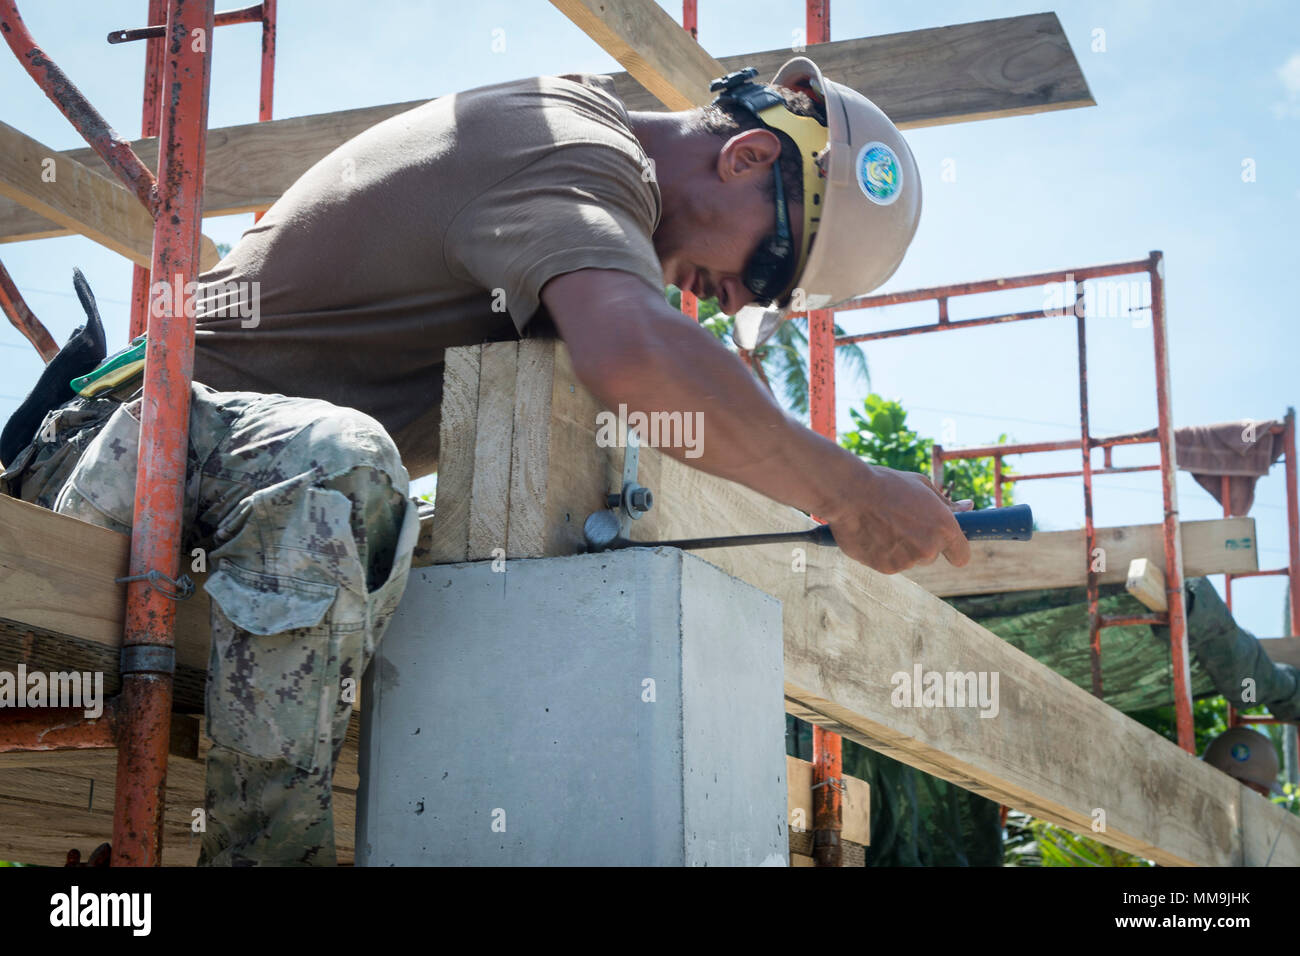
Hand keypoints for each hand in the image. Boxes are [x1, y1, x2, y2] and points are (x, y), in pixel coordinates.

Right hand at [824, 465, 972, 573]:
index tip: (946, 545)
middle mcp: (929, 549)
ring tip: (882, 524)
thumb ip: (947, 504)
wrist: (849, 493)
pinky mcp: (886, 568)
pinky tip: (872, 533)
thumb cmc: (887, 484)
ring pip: (909, 560)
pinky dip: (883, 553)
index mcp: (944, 528)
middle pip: (931, 556)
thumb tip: (969, 507)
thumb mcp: (922, 486)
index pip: (962, 556)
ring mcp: (907, 561)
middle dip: (920, 543)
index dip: (954, 551)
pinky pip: (890, 563)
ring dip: (900, 548)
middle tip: (901, 521)